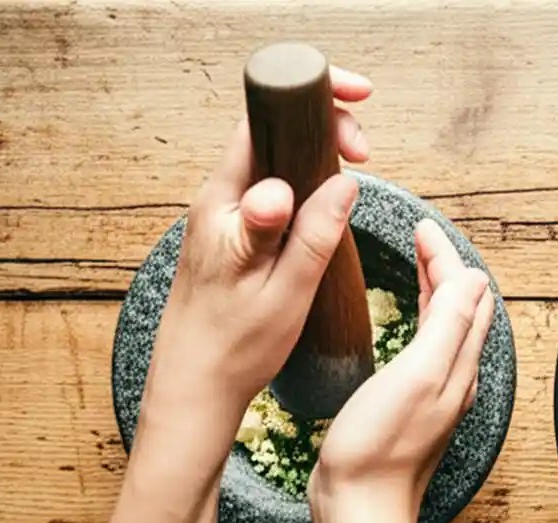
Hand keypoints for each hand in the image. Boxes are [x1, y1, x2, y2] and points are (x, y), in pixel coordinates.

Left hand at [144, 67, 373, 420]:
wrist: (191, 389)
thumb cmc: (232, 349)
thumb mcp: (284, 292)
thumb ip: (311, 234)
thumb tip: (340, 181)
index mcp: (226, 203)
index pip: (266, 117)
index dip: (313, 99)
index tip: (358, 102)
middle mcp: (217, 200)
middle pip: (271, 131)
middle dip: (323, 125)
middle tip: (366, 153)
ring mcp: (223, 217)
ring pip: (272, 161)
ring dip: (316, 155)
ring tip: (354, 170)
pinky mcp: (232, 235)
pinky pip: (271, 190)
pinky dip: (304, 183)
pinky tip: (326, 204)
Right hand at [309, 219, 494, 522]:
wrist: (360, 511)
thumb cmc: (379, 447)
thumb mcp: (417, 375)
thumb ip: (449, 325)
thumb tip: (475, 278)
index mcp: (459, 364)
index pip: (466, 294)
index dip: (445, 255)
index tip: (420, 227)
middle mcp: (455, 377)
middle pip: (462, 307)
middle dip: (445, 266)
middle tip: (418, 237)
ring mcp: (435, 394)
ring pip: (447, 327)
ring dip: (437, 289)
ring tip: (418, 263)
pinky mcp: (412, 409)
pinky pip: (428, 348)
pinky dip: (422, 318)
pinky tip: (407, 320)